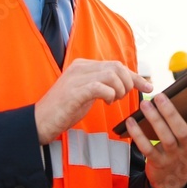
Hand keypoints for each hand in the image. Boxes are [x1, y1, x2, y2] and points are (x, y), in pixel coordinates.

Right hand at [34, 59, 151, 144]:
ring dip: (119, 90)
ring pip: (111, 74)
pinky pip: (100, 86)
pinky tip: (106, 102)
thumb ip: (101, 86)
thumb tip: (123, 84)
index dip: (135, 76)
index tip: (148, 87)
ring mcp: (76, 78)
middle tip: (123, 98)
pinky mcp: (74, 92)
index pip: (116, 65)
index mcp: (83, 66)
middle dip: (128, 83)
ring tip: (112, 100)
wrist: (38, 122)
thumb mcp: (86, 94)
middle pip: (116, 67)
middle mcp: (80, 67)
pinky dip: (109, 94)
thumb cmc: (63, 110)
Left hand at [125, 82, 186, 187]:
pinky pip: (147, 149)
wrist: (173, 178)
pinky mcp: (158, 162)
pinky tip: (130, 122)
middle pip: (182, 129)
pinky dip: (138, 136)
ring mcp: (174, 155)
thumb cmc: (186, 147)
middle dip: (170, 112)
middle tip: (159, 96)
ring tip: (144, 105)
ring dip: (154, 121)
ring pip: (165, 138)